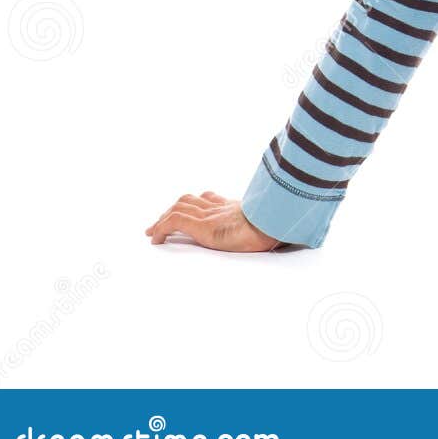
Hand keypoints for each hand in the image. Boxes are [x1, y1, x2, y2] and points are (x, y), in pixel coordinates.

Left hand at [145, 191, 281, 251]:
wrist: (273, 224)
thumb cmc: (277, 227)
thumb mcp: (271, 224)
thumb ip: (268, 225)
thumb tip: (282, 235)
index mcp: (235, 208)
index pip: (211, 198)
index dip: (197, 202)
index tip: (189, 209)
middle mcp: (220, 208)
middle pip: (189, 200)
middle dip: (173, 209)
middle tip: (161, 223)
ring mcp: (210, 215)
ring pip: (178, 207)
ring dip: (163, 218)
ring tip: (155, 231)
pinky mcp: (202, 225)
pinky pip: (174, 221)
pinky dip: (161, 228)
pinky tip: (156, 240)